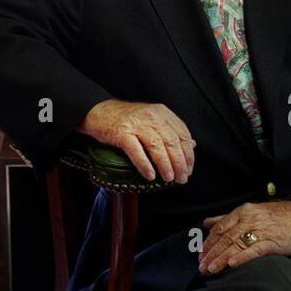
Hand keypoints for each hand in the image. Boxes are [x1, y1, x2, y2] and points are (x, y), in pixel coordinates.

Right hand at [78, 99, 194, 183]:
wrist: (99, 112)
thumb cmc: (127, 119)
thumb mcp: (152, 119)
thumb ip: (171, 131)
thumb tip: (192, 145)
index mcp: (162, 113)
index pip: (182, 134)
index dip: (188, 154)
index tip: (189, 169)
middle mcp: (151, 116)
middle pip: (171, 141)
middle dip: (179, 163)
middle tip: (181, 178)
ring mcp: (136, 124)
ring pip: (157, 146)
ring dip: (165, 165)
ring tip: (168, 178)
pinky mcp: (121, 132)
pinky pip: (136, 150)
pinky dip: (144, 164)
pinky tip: (150, 175)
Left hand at [198, 200, 290, 273]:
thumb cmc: (277, 215)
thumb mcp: (250, 212)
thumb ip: (227, 217)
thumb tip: (207, 222)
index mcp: (242, 212)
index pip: (220, 228)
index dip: (208, 242)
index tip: (200, 254)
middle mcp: (249, 219)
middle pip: (225, 237)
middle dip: (211, 253)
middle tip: (202, 265)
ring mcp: (261, 230)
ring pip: (236, 244)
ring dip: (222, 258)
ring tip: (211, 268)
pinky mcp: (272, 242)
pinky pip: (254, 250)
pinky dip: (242, 257)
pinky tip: (232, 264)